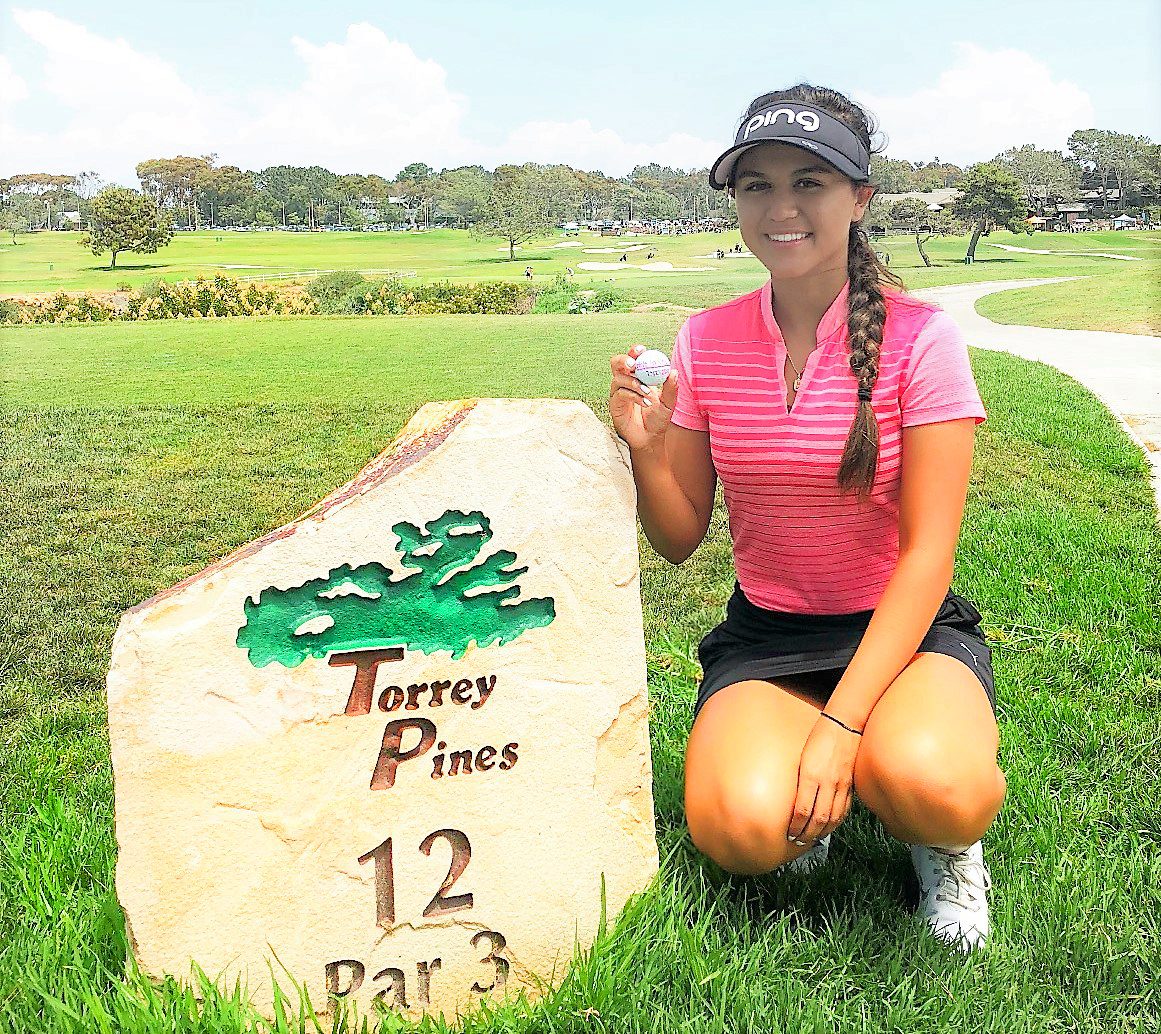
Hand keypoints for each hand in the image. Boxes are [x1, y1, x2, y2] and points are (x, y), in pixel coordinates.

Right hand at [609, 344, 678, 451]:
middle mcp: (625, 382)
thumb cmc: (658, 419)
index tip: (642, 349)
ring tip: (648, 393)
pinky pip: (620, 394)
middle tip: (634, 365)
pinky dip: (633, 396)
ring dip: (634, 383)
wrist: (650, 438)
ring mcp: (618, 393)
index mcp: (638, 376)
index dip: (634, 351)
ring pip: (618, 378)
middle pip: (616, 363)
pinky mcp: (614, 405)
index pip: (633, 359)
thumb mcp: (669, 403)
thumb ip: (671, 388)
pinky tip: (645, 403)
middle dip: (624, 360)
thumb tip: (673, 372)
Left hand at [787, 716, 860, 846]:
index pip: (802, 810)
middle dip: (806, 834)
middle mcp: (827, 782)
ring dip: (822, 832)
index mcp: (810, 775)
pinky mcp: (850, 784)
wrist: (844, 725)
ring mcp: (841, 785)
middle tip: (797, 841)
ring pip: (833, 818)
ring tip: (811, 838)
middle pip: (818, 818)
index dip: (795, 826)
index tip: (788, 833)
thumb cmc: (818, 737)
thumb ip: (799, 778)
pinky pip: (844, 809)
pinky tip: (829, 826)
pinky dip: (836, 822)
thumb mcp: (802, 756)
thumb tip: (791, 799)